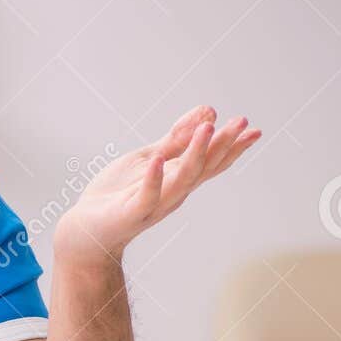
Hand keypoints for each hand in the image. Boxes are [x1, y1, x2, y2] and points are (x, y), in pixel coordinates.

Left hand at [55, 105, 261, 267]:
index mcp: (178, 179)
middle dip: (223, 145)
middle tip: (241, 122)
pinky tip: (158, 159)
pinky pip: (146, 196)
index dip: (233, 147)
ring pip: (181, 179)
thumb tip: (208, 111)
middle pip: (203, 167)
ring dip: (195, 153)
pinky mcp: (131, 213)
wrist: (86, 229)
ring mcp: (154, 204)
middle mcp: (173, 192)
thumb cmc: (118, 192)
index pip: (211, 162)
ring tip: (207, 128)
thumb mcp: (150, 157)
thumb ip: (175, 138)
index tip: (253, 129)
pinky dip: (154, 179)